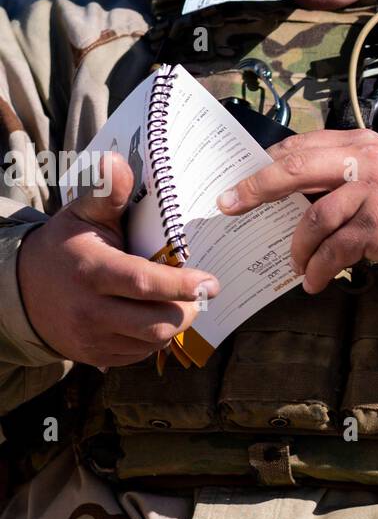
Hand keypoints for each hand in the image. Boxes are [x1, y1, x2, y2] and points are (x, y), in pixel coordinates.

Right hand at [17, 154, 219, 367]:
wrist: (24, 290)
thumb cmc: (67, 246)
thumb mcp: (82, 214)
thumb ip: (106, 193)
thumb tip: (116, 161)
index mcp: (92, 271)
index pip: (144, 284)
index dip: (182, 286)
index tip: (212, 282)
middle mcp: (91, 311)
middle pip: (157, 324)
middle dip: (188, 311)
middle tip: (199, 294)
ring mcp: (93, 339)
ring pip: (153, 343)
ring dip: (174, 324)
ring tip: (177, 303)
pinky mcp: (97, 358)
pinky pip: (140, 355)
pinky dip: (155, 339)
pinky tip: (152, 316)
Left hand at [217, 129, 377, 290]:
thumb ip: (344, 173)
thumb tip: (294, 196)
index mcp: (360, 143)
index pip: (302, 146)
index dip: (267, 165)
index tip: (242, 182)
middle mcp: (364, 161)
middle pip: (295, 169)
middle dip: (255, 189)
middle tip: (229, 206)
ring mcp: (372, 194)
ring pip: (313, 221)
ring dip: (298, 250)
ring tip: (296, 267)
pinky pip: (334, 251)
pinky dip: (319, 270)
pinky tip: (315, 282)